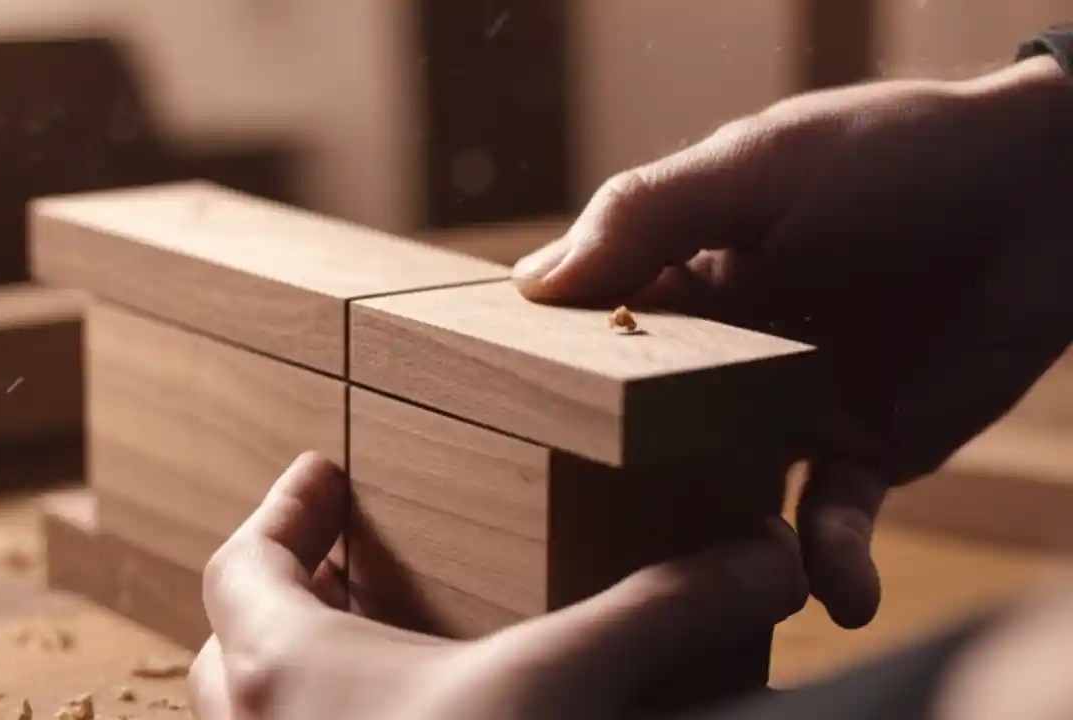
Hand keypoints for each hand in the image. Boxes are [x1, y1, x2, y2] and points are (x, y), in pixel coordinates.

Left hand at [188, 452, 806, 719]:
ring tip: (375, 649)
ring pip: (252, 717)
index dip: (283, 508)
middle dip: (289, 590)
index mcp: (282, 664)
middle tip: (344, 559)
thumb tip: (770, 553)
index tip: (319, 470)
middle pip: (236, 640)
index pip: (245, 561)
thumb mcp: (564, 687)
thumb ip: (665, 611)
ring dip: (298, 676)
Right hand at [512, 56, 1072, 627]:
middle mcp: (727, 354)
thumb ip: (645, 217)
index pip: (599, 334)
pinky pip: (835, 521)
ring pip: (726, 490)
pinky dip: (830, 561)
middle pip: (648, 428)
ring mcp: (792, 410)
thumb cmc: (892, 156)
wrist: (1042, 193)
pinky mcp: (867, 452)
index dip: (557, 376)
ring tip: (684, 593)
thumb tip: (531, 284)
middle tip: (567, 532)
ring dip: (708, 542)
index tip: (506, 422)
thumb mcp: (754, 168)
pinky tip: (830, 591)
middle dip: (612, 477)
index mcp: (685, 278)